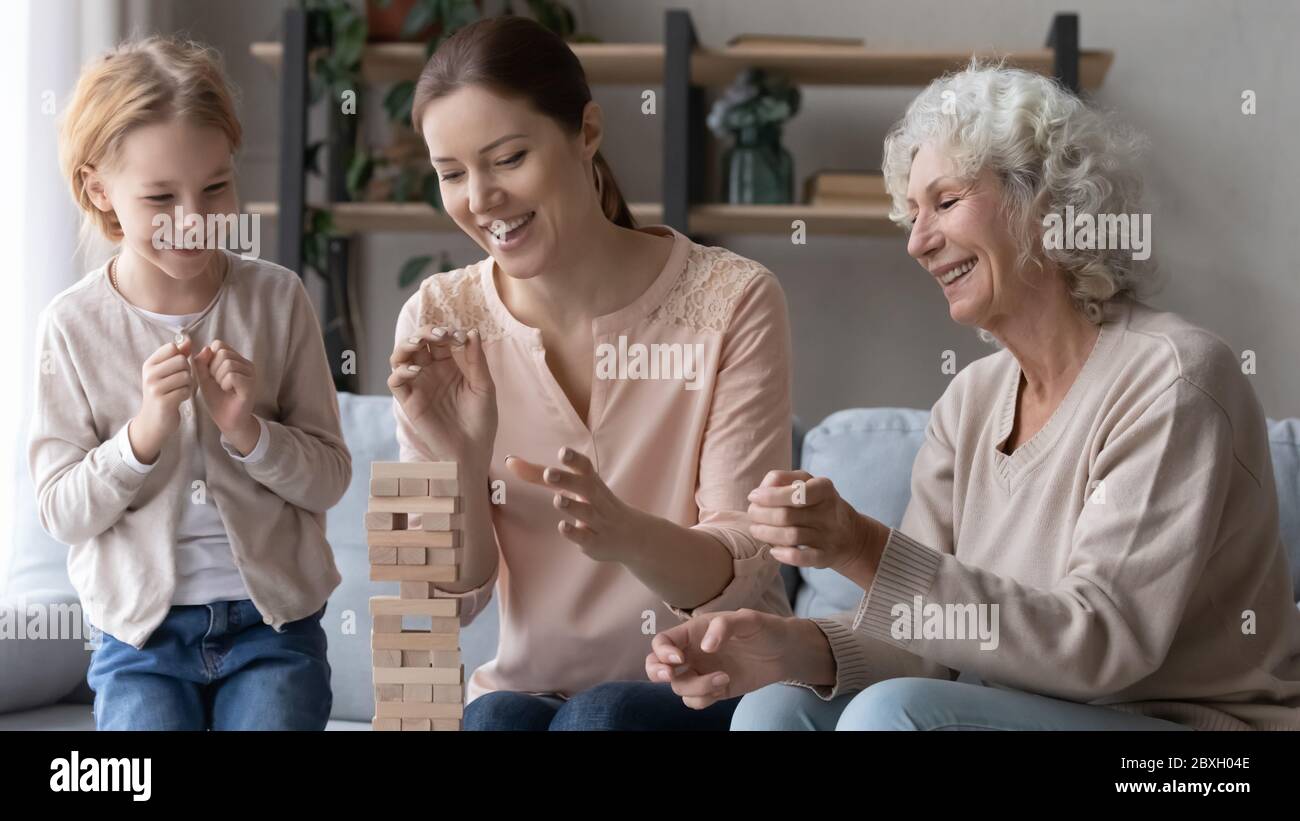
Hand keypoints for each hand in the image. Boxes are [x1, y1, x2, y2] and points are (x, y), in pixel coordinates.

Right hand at [128, 337, 194, 464]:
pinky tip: (179, 399)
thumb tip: (189, 340)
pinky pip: (185, 390)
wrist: (154, 421)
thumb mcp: (169, 372)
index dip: (181, 357)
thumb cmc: (165, 393)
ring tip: (179, 391)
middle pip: (182, 361)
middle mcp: (149, 374)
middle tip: (180, 383)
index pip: (173, 348)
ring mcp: (154, 388)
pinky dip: (187, 395)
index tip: (176, 369)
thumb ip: (180, 355)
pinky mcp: (163, 401)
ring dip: (188, 385)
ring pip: (186, 376)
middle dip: (187, 372)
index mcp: (149, 364)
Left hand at [192, 339, 257, 452]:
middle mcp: (246, 364)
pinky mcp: (251, 384)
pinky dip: (225, 384)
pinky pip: (232, 375)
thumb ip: (201, 362)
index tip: (212, 374)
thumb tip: (207, 348)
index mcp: (236, 359)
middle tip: (218, 383)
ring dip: (219, 378)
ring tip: (224, 388)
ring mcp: (251, 373)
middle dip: (213, 369)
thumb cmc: (217, 399)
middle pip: (223, 353)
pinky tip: (229, 391)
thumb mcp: (203, 377)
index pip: (219, 345)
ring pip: (228, 363)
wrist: (226, 419)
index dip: (209, 359)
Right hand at [388, 325, 496, 471]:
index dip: (446, 332)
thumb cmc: (481, 421)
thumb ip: (477, 360)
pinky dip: (400, 372)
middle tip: (441, 334)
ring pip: (400, 357)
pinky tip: (415, 370)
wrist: (472, 451)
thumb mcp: (484, 387)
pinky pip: (395, 382)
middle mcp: (430, 373)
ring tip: (419, 342)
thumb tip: (472, 332)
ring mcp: (418, 387)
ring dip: (406, 344)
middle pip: (417, 343)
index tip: (460, 337)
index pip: (439, 340)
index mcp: (448, 367)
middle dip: (425, 332)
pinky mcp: (409, 403)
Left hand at [505, 446, 647, 562]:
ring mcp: (599, 522)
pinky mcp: (596, 542)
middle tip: (549, 474)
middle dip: (568, 480)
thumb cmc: (595, 505)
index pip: (585, 468)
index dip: (575, 460)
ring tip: (558, 500)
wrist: (633, 537)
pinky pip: (587, 537)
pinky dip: (575, 533)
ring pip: (587, 513)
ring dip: (572, 506)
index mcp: (591, 483)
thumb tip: (510, 461)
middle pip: (585, 488)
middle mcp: (597, 500)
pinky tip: (563, 527)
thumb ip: (539, 475)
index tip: (563, 452)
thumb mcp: (572, 487)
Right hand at [644, 609, 803, 709]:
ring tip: (723, 679)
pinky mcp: (713, 690)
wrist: (784, 652)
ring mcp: (701, 673)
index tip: (679, 659)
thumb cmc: (764, 629)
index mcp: (693, 632)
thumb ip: (724, 626)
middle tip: (671, 675)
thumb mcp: (747, 620)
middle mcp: (692, 653)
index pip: (663, 642)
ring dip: (696, 687)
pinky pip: (695, 701)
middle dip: (657, 672)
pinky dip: (704, 698)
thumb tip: (705, 647)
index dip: (662, 651)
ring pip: (678, 687)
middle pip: (656, 666)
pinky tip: (724, 685)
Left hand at [746, 470, 889, 580]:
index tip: (753, 497)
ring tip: (756, 530)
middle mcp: (829, 512)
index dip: (769, 496)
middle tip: (752, 514)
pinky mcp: (826, 556)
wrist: (849, 533)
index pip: (795, 492)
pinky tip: (774, 550)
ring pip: (791, 536)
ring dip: (767, 534)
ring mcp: (829, 536)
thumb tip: (759, 492)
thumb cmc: (817, 503)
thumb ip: (781, 480)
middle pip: (787, 515)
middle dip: (762, 515)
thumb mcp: (806, 483)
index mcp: (824, 488)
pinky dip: (784, 555)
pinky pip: (802, 558)